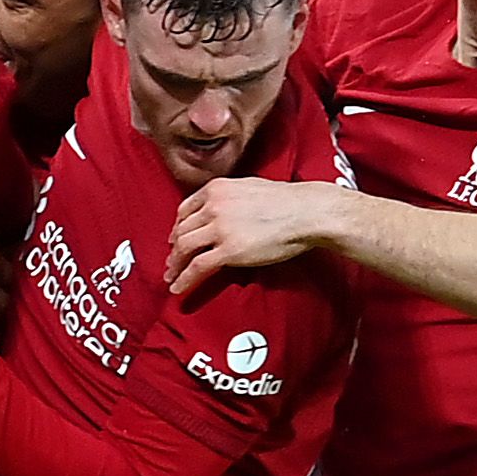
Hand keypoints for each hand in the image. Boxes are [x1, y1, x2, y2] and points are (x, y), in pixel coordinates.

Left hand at [165, 176, 333, 296]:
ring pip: (184, 248)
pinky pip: (197, 266)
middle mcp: (213, 206)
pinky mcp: (228, 250)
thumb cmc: (286, 201)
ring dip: (174, 265)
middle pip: (181, 230)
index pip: (184, 209)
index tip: (175, 239)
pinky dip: (184, 279)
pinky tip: (179, 287)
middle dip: (173, 249)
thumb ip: (229, 197)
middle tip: (170, 263)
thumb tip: (222, 211)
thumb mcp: (248, 188)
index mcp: (216, 189)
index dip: (177, 227)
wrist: (306, 212)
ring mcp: (219, 228)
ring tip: (171, 278)